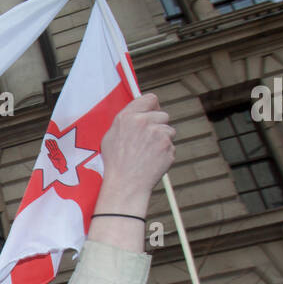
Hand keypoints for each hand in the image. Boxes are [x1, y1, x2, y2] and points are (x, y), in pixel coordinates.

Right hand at [94, 92, 175, 215]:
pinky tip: (152, 161)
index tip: (153, 112)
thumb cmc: (115, 162)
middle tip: (148, 139)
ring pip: (169, 131)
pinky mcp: (168, 148)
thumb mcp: (111, 135)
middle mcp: (144, 122)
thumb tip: (138, 112)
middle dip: (159, 125)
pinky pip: (171, 146)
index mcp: (128, 117)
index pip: (150, 99)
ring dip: (163, 139)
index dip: (153, 106)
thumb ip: (126, 120)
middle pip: (163, 115)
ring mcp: (159, 135)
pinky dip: (165, 153)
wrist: (126, 184)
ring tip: (148, 152)